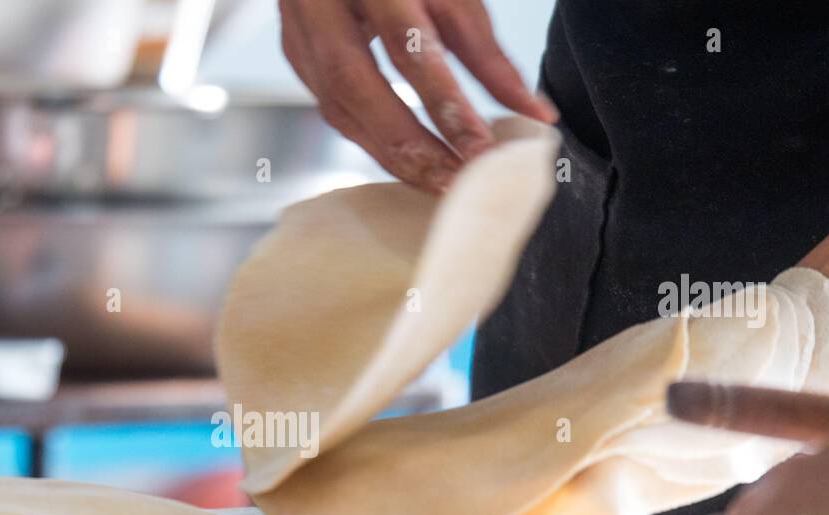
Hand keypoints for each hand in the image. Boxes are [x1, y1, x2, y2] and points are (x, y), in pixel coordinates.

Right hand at [279, 0, 556, 191]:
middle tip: (453, 182)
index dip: (444, 106)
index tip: (480, 150)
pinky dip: (371, 139)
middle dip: (407, 145)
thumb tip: (532, 111)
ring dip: (389, 153)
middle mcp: (321, 3)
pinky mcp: (295, 54)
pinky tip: (405, 160)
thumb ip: (486, 53)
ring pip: (337, 107)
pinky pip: (331, 109)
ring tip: (437, 181)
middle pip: (355, 87)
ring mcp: (299, 30)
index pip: (407, 47)